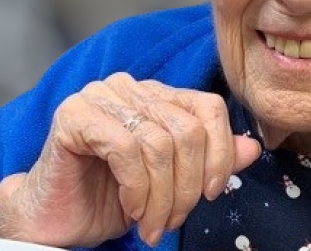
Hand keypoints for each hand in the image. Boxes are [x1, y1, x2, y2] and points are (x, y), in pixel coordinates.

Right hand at [0, 73, 261, 247]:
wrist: (57, 218)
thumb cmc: (111, 197)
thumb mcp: (172, 181)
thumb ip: (210, 161)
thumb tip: (252, 148)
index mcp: (156, 95)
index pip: (209, 107)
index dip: (220, 153)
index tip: (213, 193)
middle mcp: (130, 87)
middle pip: (188, 130)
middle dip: (188, 186)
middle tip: (174, 219)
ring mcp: (100, 96)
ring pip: (159, 143)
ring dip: (162, 196)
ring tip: (153, 223)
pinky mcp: (74, 115)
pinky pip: (126, 149)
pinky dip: (137, 188)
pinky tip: (132, 208)